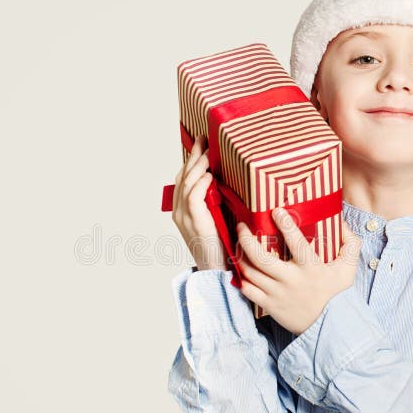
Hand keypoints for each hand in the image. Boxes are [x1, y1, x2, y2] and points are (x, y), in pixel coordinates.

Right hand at [171, 135, 228, 271]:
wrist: (218, 273)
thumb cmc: (223, 248)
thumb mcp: (220, 220)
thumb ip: (219, 204)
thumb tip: (232, 184)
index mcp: (184, 211)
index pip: (184, 180)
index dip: (191, 161)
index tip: (202, 146)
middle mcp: (180, 212)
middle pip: (184, 176)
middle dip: (193, 156)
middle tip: (204, 139)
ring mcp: (185, 218)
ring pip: (187, 183)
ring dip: (198, 165)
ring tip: (208, 153)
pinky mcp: (195, 223)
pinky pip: (193, 197)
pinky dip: (200, 183)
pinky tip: (209, 175)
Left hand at [234, 208, 361, 334]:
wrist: (330, 327)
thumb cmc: (338, 294)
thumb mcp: (349, 267)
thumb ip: (349, 242)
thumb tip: (339, 220)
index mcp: (312, 268)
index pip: (297, 243)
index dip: (286, 225)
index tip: (276, 210)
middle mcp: (292, 280)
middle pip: (261, 258)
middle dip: (246, 239)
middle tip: (242, 226)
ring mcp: (278, 294)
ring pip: (250, 272)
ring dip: (240, 256)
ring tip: (238, 244)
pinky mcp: (269, 306)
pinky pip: (248, 290)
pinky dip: (241, 278)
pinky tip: (240, 267)